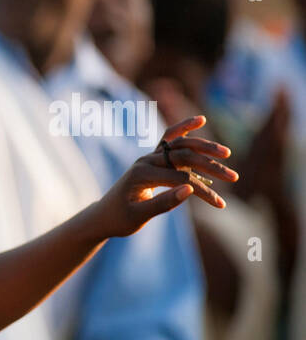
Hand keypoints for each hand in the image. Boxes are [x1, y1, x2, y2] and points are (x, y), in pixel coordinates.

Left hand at [92, 116, 237, 237]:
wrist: (103, 215)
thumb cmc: (120, 219)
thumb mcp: (139, 218)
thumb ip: (162, 204)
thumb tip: (190, 189)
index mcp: (141, 175)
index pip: (180, 178)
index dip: (202, 191)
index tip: (219, 204)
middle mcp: (145, 161)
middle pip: (183, 157)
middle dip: (210, 166)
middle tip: (234, 177)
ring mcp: (149, 157)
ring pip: (180, 145)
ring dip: (205, 147)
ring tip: (227, 153)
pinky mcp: (153, 158)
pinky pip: (169, 138)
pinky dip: (184, 129)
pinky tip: (200, 119)